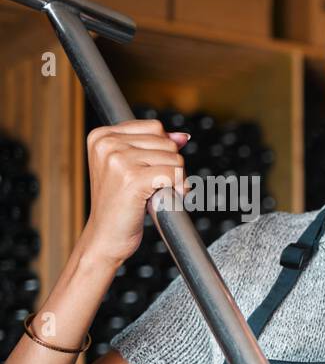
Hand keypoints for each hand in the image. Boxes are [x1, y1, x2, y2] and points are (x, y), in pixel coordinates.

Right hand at [82, 119, 189, 266]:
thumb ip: (154, 147)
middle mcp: (107, 144)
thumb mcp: (130, 168)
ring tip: (157, 194)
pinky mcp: (132, 179)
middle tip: (157, 186)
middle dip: (171, 166)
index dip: (165, 150)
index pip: (154, 127)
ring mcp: (118, 160)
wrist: (105, 236)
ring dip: (176, 179)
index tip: (155, 170)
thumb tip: (182, 136)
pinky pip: (174, 174)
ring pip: (174, 158)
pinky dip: (179, 188)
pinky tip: (168, 198)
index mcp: (102, 136)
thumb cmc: (119, 205)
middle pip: (166, 142)